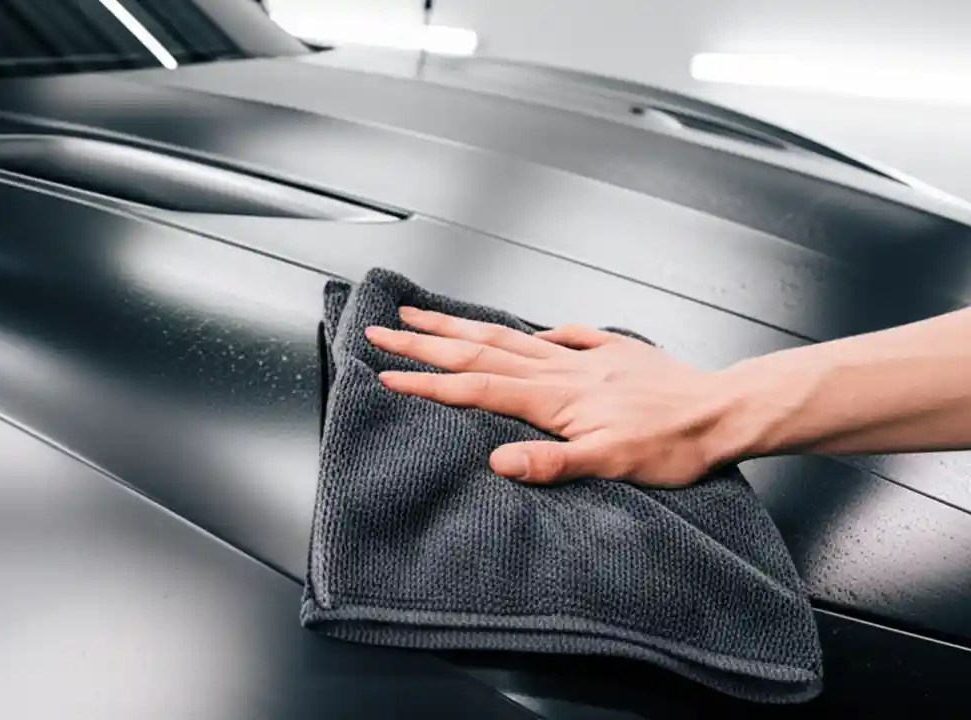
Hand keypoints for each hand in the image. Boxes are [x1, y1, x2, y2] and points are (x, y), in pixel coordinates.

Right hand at [365, 307, 741, 486]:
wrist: (725, 412)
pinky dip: (535, 331)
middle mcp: (561, 369)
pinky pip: (562, 335)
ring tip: (427, 316)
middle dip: (426, 342)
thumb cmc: (673, 445)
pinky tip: (526, 331)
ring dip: (463, 326)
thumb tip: (499, 462)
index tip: (386, 375)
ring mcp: (584, 357)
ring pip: (510, 337)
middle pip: (480, 350)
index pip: (476, 387)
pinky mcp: (611, 352)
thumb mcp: (612, 464)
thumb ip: (553, 462)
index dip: (427, 383)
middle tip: (384, 331)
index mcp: (554, 397)